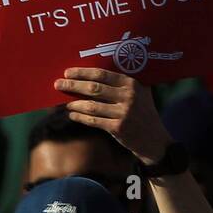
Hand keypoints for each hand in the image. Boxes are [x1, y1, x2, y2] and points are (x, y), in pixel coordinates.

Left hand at [55, 68, 170, 165]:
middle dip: (72, 85)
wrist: (154, 140)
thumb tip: (91, 75)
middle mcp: (129, 97)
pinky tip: (72, 115)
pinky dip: (80, 117)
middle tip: (58, 84)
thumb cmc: (143, 113)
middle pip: (93, 88)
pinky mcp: (118, 128)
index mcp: (132, 84)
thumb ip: (123, 84)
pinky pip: (93, 121)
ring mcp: (124, 113)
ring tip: (65, 103)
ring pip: (90, 106)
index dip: (82, 72)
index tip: (68, 72)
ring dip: (74, 103)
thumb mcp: (140, 94)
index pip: (102, 74)